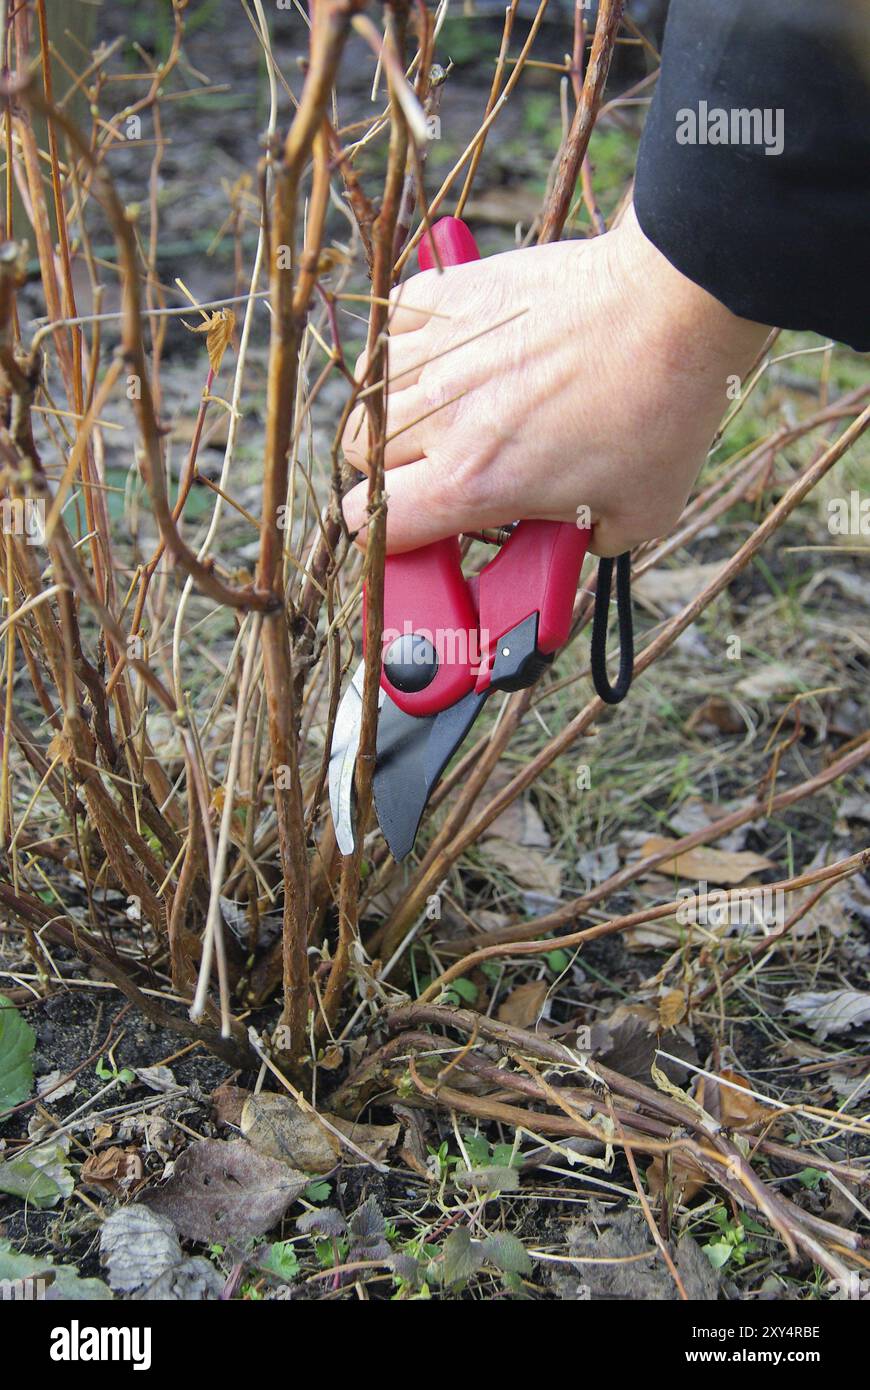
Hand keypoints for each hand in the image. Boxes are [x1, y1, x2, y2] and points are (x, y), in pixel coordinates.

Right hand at [342, 204, 769, 555]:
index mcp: (473, 481)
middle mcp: (442, 417)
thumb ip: (590, 541)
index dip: (387, 536)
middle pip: (361, 456)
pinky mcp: (460, 294)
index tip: (414, 533)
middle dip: (389, 473)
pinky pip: (398, 318)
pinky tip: (438, 352)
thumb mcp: (640, 513)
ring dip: (392, 409)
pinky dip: (406, 338)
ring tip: (434, 414)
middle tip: (432, 472)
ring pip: (370, 390)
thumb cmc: (662, 409)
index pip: (377, 523)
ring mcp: (443, 349)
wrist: (675, 307)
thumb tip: (578, 538)